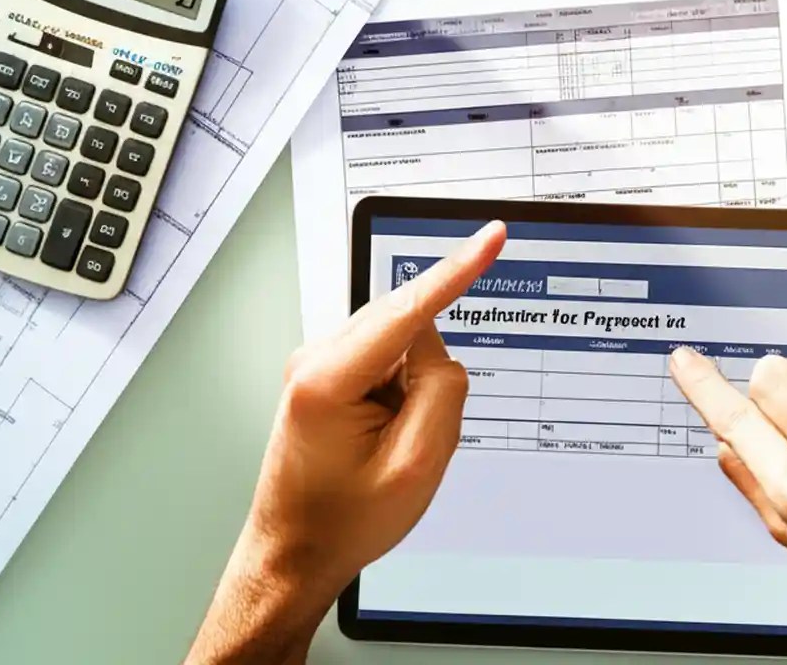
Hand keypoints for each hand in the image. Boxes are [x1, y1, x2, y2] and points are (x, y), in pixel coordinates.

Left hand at [245, 221, 506, 588]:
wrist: (296, 550)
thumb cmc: (344, 520)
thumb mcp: (417, 466)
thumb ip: (442, 391)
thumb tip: (440, 350)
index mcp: (329, 381)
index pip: (409, 309)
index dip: (458, 269)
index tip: (490, 237)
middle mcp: (315, 360)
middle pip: (410, 330)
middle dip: (428, 378)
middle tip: (414, 440)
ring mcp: (317, 364)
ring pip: (403, 347)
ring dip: (414, 392)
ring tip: (390, 447)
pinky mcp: (326, 373)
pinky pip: (390, 362)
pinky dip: (402, 394)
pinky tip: (383, 437)